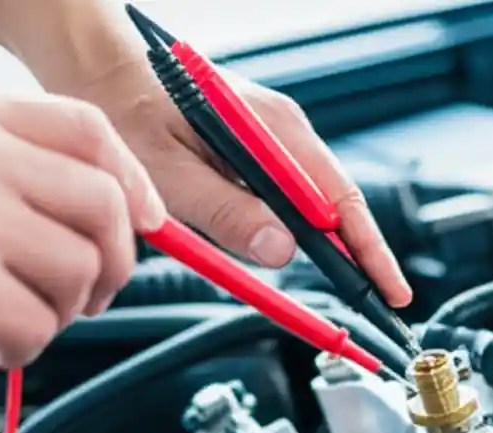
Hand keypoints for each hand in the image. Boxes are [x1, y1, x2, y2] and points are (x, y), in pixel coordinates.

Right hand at [0, 86, 165, 374]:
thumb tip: (90, 194)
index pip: (89, 131)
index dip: (132, 181)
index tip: (143, 220)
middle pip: (105, 207)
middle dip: (113, 262)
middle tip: (88, 291)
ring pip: (80, 273)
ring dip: (58, 311)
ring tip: (10, 317)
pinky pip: (37, 328)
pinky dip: (19, 349)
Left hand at [58, 60, 412, 307]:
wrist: (103, 69)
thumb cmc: (126, 108)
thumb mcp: (167, 171)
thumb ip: (225, 212)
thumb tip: (282, 252)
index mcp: (272, 129)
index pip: (338, 200)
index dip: (369, 250)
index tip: (389, 290)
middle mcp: (284, 132)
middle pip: (338, 205)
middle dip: (361, 257)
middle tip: (377, 303)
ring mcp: (274, 141)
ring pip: (313, 206)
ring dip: (326, 248)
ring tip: (343, 286)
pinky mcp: (258, 153)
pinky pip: (288, 199)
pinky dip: (295, 231)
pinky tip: (285, 252)